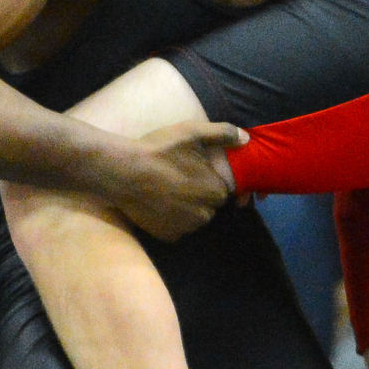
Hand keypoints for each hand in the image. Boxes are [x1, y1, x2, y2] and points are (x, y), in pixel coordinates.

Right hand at [112, 120, 249, 239]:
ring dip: (187, 209)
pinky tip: (158, 204)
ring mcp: (185, 228)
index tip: (192, 171)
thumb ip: (222, 133)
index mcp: (215, 191)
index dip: (208, 181)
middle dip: (199, 196)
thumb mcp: (191, 132)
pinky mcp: (167, 236)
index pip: (222, 191)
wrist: (121, 172)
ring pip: (194, 219)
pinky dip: (171, 220)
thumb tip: (246, 138)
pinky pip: (177, 229)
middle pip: (209, 206)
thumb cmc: (159, 150)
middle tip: (178, 179)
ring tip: (167, 191)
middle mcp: (204, 214)